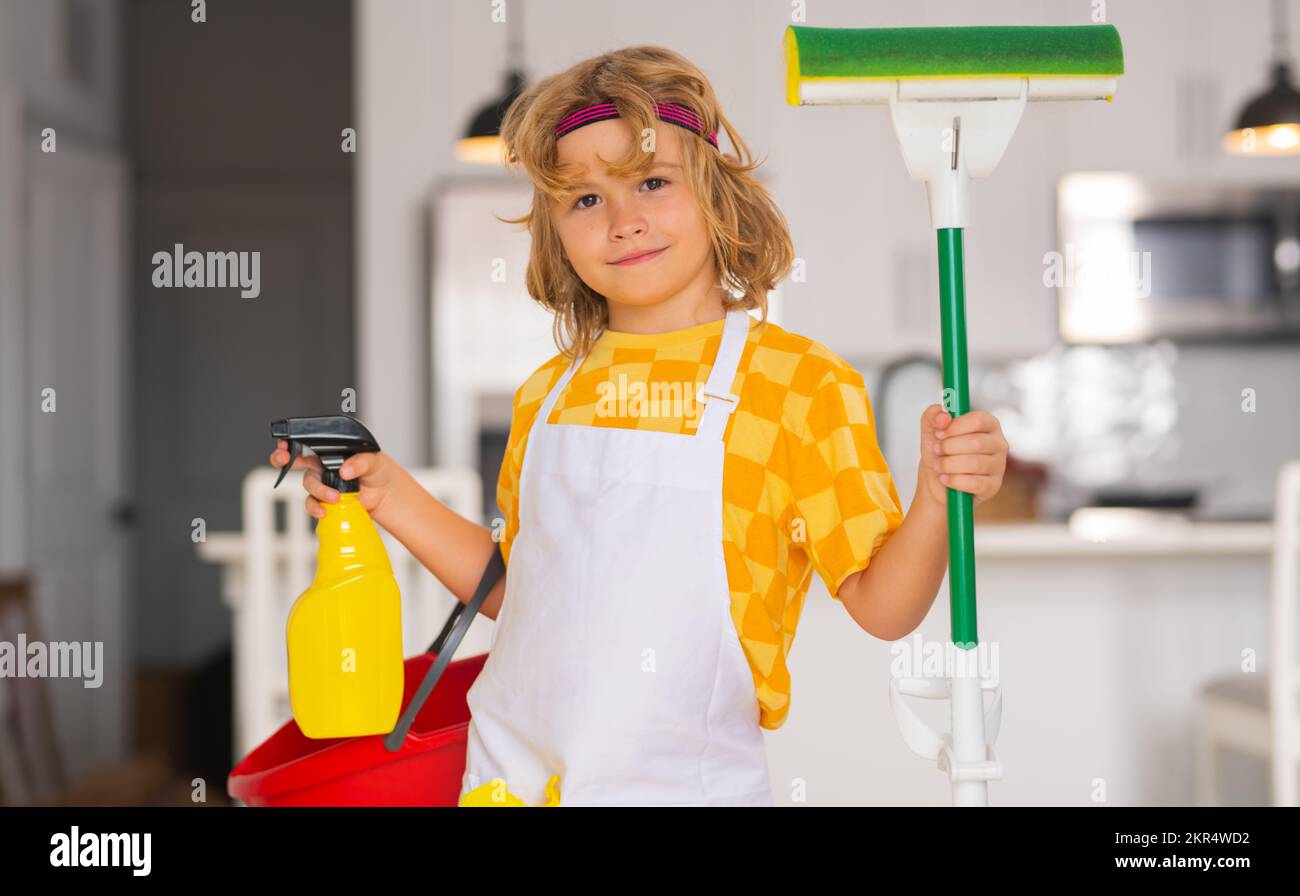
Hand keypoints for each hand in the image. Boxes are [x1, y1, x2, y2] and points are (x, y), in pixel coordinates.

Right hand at [270, 440, 394, 518]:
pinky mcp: (326, 499)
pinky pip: (313, 503)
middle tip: (282, 459)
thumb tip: (346, 470)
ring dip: (318, 490)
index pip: (307, 443)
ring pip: (309, 484)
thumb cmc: (378, 469)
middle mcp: (322, 465)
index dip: (292, 442)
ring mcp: (323, 482)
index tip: (285, 444)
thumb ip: (361, 461)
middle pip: (295, 460)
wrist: (385, 493)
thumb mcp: (374, 460)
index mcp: (331, 450)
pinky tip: (323, 511)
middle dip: (282, 458)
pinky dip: (316, 508)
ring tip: (334, 497)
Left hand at [916, 404, 1008, 509]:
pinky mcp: (993, 485)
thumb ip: (933, 416)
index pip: (978, 420)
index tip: (939, 433)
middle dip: (949, 447)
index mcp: (988, 424)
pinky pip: (975, 483)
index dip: (955, 427)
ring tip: (938, 465)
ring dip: (949, 465)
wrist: (937, 481)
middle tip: (936, 450)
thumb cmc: (939, 453)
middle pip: (977, 442)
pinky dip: (954, 481)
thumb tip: (943, 415)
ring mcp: (998, 465)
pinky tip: (945, 478)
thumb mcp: (930, 431)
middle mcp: (998, 443)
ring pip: (975, 464)